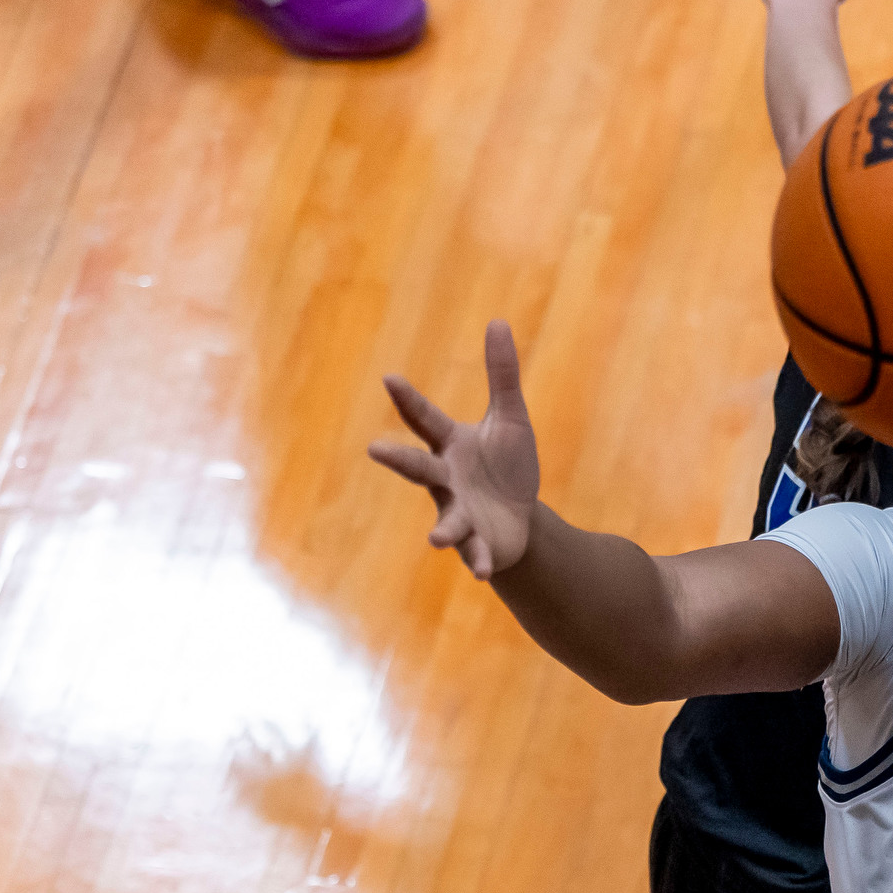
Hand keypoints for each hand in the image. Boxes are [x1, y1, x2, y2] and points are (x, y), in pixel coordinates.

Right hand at [368, 320, 539, 580]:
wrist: (518, 520)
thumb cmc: (506, 465)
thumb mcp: (509, 419)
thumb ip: (502, 375)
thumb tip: (499, 321)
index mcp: (450, 445)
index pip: (425, 419)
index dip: (408, 399)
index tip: (390, 378)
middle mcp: (446, 479)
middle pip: (419, 469)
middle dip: (399, 460)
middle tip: (374, 450)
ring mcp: (458, 513)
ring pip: (446, 519)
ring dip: (443, 528)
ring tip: (435, 537)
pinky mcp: (477, 543)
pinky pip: (475, 552)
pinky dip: (479, 560)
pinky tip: (482, 571)